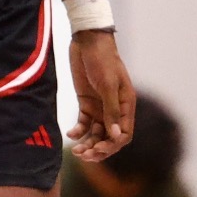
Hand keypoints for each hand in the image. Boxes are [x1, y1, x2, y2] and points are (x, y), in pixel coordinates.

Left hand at [67, 30, 134, 161]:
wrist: (87, 41)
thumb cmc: (102, 60)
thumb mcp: (107, 85)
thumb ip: (111, 111)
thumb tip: (116, 136)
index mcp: (126, 105)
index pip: (124, 134)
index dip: (113, 145)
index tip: (98, 149)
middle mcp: (115, 109)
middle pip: (109, 137)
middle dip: (98, 148)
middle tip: (84, 155)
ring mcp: (100, 106)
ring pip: (96, 133)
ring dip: (88, 143)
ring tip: (76, 151)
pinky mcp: (86, 102)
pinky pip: (84, 123)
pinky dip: (78, 131)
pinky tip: (70, 134)